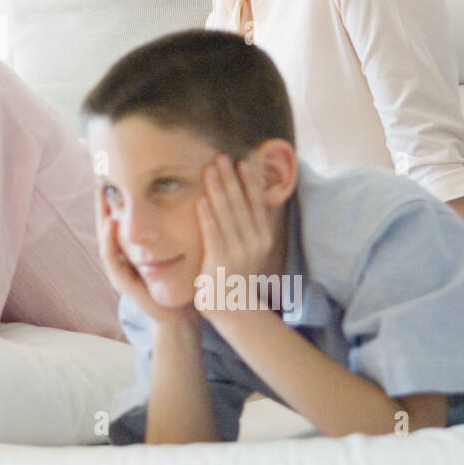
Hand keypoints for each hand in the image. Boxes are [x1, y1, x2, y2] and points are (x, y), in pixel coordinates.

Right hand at [95, 185, 196, 327]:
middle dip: (103, 200)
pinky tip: (111, 223)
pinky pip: (111, 257)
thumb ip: (176, 223)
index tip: (118, 168)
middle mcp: (122, 255)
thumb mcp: (178, 246)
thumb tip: (187, 189)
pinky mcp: (121, 280)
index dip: (119, 193)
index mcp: (133, 246)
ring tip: (103, 194)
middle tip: (101, 175)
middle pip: (106, 221)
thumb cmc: (180, 278)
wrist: (180, 313)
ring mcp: (118, 268)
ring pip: (104, 236)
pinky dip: (109, 239)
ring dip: (102, 215)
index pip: (121, 214)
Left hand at [195, 155, 276, 314]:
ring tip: (210, 169)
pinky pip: (213, 234)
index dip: (251, 180)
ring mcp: (239, 252)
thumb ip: (249, 225)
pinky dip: (207, 216)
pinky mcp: (221, 261)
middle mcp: (254, 242)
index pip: (257, 202)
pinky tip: (200, 200)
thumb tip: (248, 198)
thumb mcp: (250, 248)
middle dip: (231, 178)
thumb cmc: (237, 273)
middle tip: (222, 157)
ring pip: (227, 214)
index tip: (244, 160)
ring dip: (218, 189)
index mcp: (263, 236)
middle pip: (242, 203)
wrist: (234, 308)